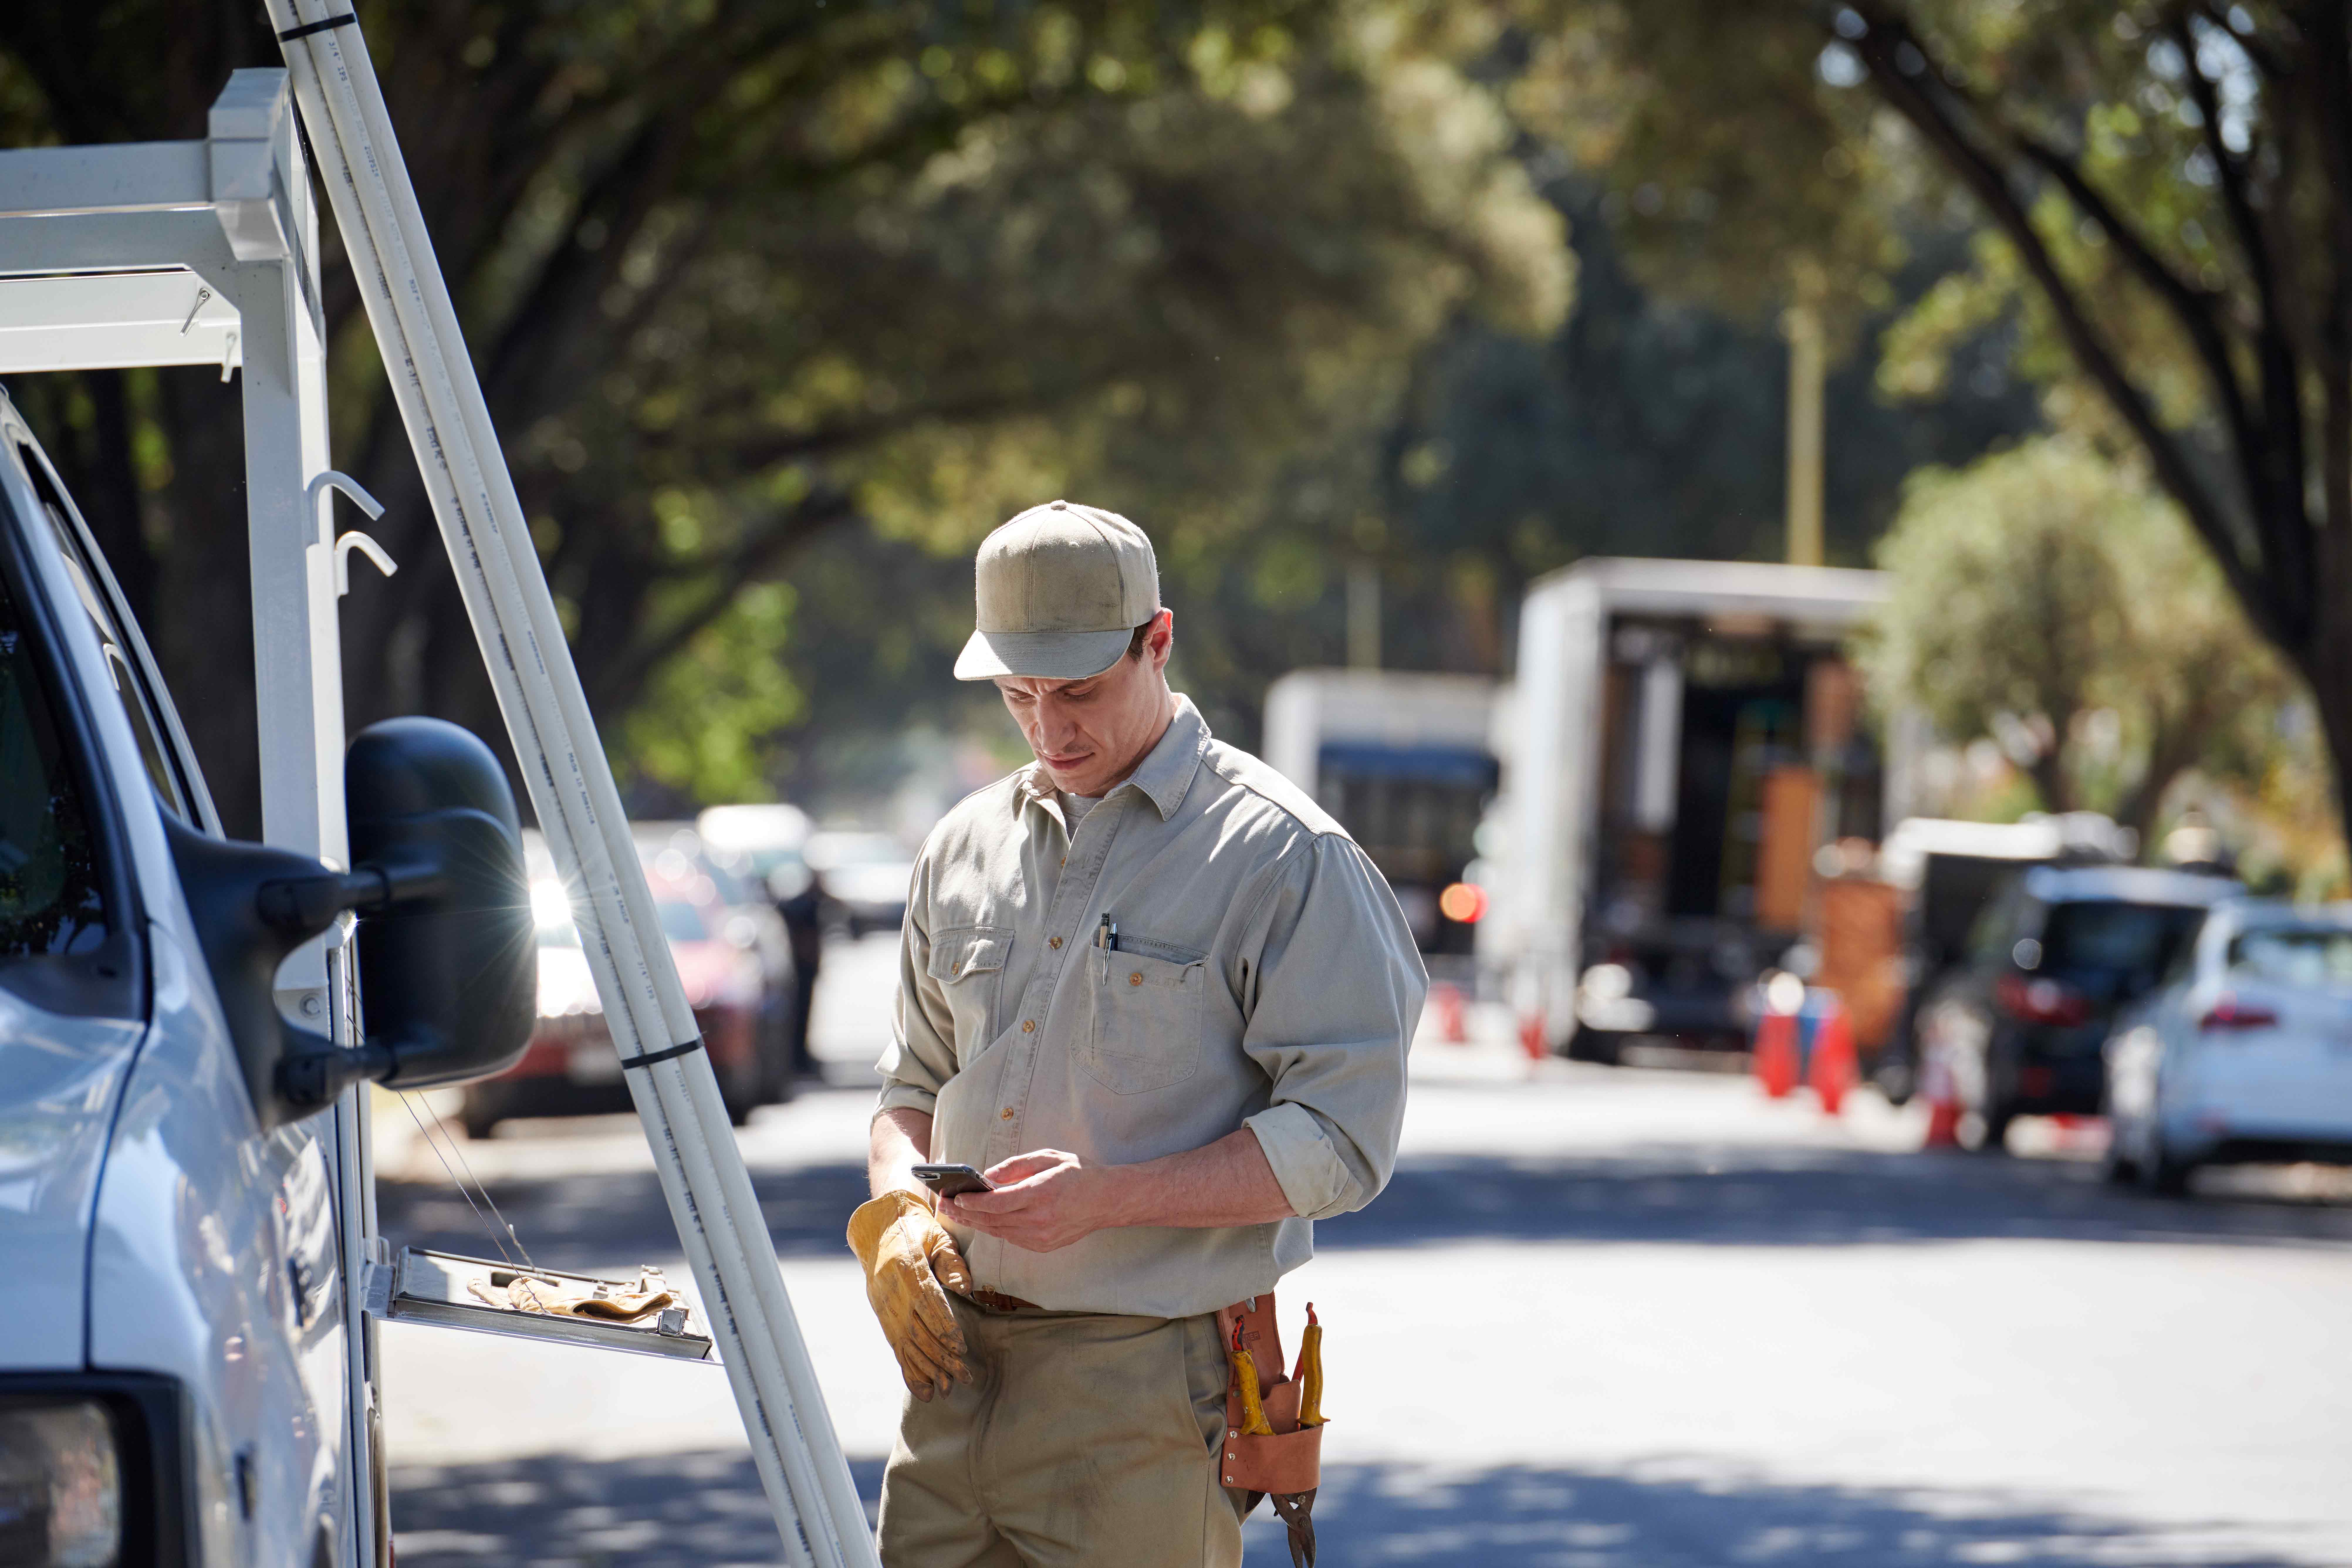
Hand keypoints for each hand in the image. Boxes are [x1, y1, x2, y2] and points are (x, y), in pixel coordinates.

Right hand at [846, 1189, 972, 1400]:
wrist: (879, 1226)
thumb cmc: (918, 1229)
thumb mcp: (937, 1235)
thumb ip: (952, 1261)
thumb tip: (966, 1286)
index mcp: (905, 1266)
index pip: (925, 1301)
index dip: (942, 1325)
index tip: (959, 1346)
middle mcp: (889, 1289)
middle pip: (916, 1329)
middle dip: (940, 1356)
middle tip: (964, 1376)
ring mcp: (882, 1304)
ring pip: (905, 1343)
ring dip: (927, 1369)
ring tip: (948, 1389)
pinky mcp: (881, 1314)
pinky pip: (895, 1346)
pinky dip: (909, 1369)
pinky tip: (924, 1390)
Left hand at [945, 1149, 1124, 1252]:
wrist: (1108, 1200)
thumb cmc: (1078, 1174)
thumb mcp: (1049, 1158)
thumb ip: (1017, 1166)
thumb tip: (987, 1176)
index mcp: (1041, 1194)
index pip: (996, 1203)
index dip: (972, 1202)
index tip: (954, 1196)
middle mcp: (1040, 1219)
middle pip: (992, 1220)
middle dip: (965, 1213)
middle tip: (944, 1205)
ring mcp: (1042, 1237)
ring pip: (999, 1232)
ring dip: (975, 1223)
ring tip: (957, 1213)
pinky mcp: (1044, 1246)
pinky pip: (1012, 1238)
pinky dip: (995, 1228)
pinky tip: (983, 1220)